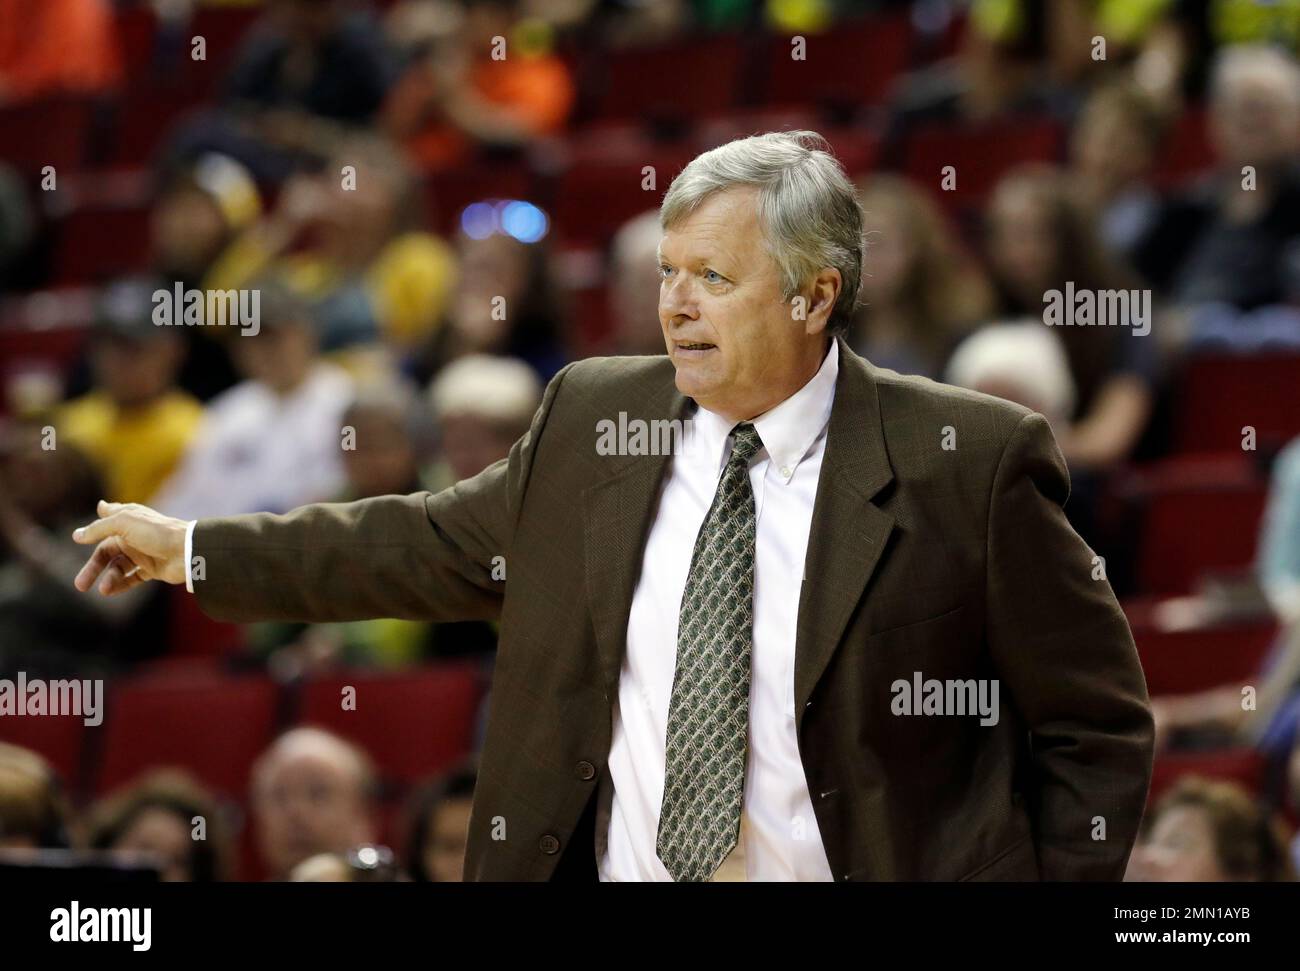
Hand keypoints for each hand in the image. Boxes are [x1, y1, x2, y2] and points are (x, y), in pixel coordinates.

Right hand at [72, 501, 189, 594]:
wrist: (188, 550)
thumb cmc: (157, 532)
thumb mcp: (124, 523)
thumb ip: (100, 528)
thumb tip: (77, 535)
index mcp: (128, 521)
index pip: (104, 526)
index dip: (92, 531)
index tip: (77, 538)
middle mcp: (134, 537)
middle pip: (106, 553)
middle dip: (93, 568)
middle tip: (79, 585)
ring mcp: (143, 553)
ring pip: (118, 568)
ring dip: (108, 579)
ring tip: (103, 590)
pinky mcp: (152, 569)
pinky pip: (131, 578)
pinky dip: (120, 585)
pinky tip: (110, 592)